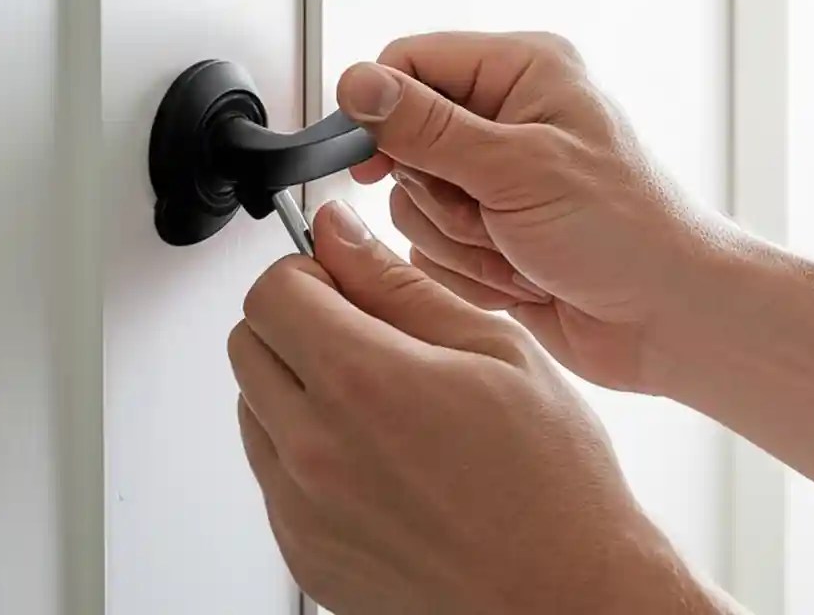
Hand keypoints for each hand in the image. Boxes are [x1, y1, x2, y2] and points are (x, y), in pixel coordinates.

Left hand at [230, 201, 724, 614]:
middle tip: (365, 340)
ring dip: (297, 390)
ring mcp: (301, 510)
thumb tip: (340, 235)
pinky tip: (378, 462)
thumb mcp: (496, 350)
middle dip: (296, 324)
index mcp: (362, 382)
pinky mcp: (303, 553)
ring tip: (381, 409)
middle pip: (248, 344)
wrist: (565, 598)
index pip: (270, 292)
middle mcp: (315, 449)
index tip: (343, 285)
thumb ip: (399, 285)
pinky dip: (306, 454)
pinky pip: (272, 477)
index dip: (308, 274)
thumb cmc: (552, 487)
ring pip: (252, 410)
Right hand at [337, 32, 735, 391]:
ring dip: (462, 242)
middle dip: (444, 197)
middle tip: (497, 216)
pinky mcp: (488, 234)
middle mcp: (507, 119)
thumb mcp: (518, 168)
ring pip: (413, 205)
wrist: (667, 319)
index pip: (409, 64)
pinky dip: (471, 274)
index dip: (380, 112)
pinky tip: (524, 277)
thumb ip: (428, 127)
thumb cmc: (626, 233)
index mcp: (523, 72)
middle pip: (404, 144)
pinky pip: (431, 251)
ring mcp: (495, 181)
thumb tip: (357, 83)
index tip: (372, 161)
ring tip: (522, 251)